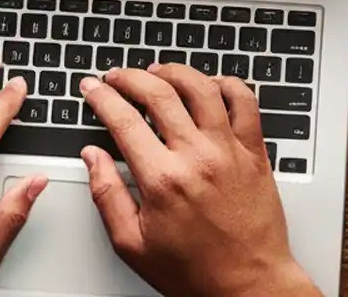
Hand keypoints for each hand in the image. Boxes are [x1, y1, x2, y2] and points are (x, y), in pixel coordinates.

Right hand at [79, 63, 320, 296]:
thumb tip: (92, 157)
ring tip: (157, 72)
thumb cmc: (194, 272)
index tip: (93, 88)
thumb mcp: (132, 244)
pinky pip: (245, 102)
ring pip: (202, 88)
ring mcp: (230, 151)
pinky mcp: (255, 152)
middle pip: (159, 94)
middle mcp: (197, 157)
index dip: (102, 97)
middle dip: (131, 77)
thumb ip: (107, 195)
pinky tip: (210, 85)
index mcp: (162, 180)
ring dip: (175, 72)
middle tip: (117, 76)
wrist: (248, 285)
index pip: (124, 120)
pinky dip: (227, 84)